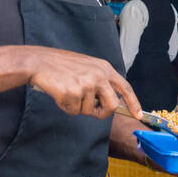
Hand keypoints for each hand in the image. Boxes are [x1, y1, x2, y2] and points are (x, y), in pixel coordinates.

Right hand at [23, 47, 140, 118]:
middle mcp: (98, 76)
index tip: (138, 115)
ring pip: (88, 110)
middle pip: (111, 105)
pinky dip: (66, 106)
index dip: (133, 103)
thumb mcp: (87, 66)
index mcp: (104, 68)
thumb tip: (110, 103)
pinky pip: (74, 111)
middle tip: (91, 111)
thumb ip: (100, 81)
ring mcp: (86, 84)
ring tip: (66, 91)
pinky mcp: (73, 93)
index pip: (125, 87)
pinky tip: (59, 93)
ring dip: (77, 107)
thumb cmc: (61, 65)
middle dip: (102, 112)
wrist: (39, 62)